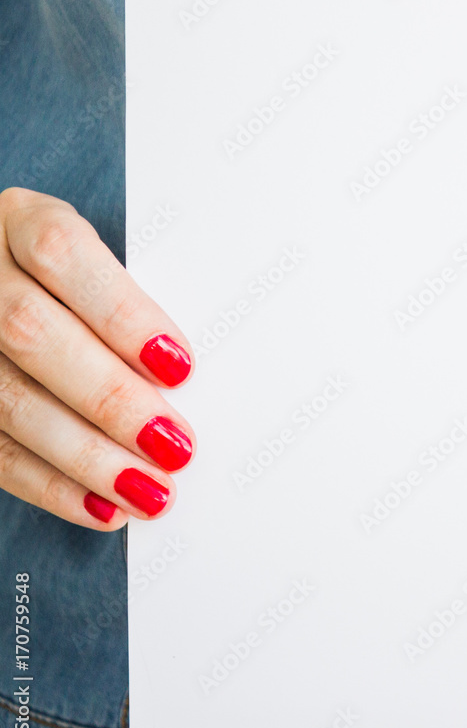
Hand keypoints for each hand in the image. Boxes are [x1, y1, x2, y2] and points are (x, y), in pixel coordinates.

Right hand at [0, 188, 194, 529]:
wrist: (2, 284)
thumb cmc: (74, 276)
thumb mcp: (101, 257)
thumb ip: (132, 300)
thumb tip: (187, 374)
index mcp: (18, 220)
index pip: (61, 253)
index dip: (122, 313)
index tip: (178, 364)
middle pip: (30, 333)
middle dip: (109, 398)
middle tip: (173, 444)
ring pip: (6, 401)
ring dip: (85, 457)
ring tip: (149, 490)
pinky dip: (48, 486)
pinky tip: (100, 507)